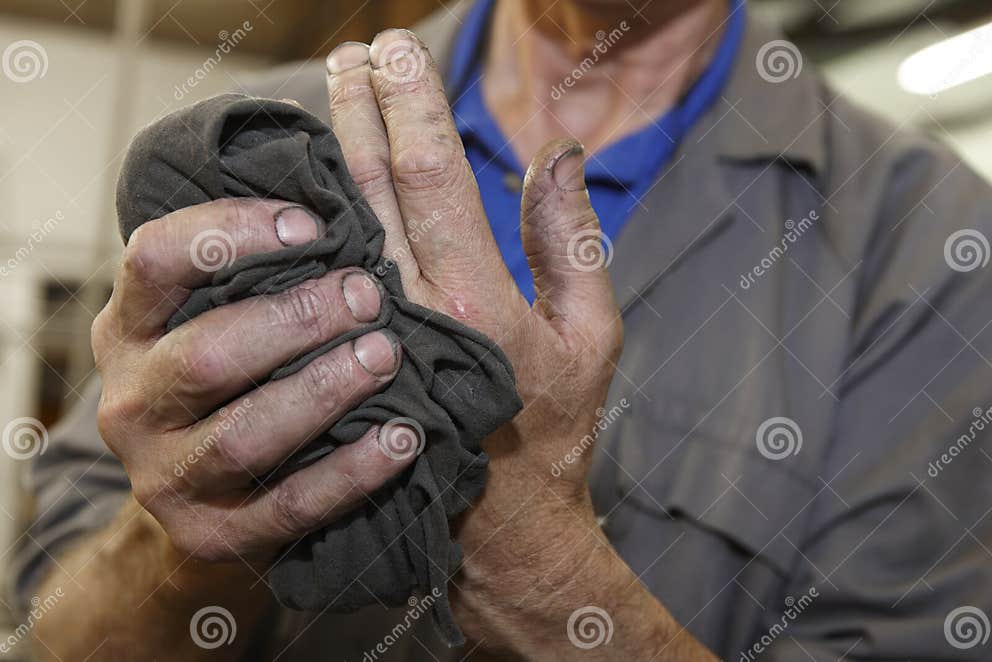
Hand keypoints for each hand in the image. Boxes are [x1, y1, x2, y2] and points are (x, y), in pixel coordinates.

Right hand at [92, 198, 415, 567]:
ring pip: (243, 434)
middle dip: (295, 320)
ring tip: (386, 356)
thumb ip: (251, 269)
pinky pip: (288, 506)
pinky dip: (352, 471)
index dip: (231, 232)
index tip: (313, 226)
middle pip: (206, 354)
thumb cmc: (235, 376)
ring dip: (322, 390)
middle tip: (367, 296)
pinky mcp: (211, 534)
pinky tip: (403, 439)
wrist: (208, 496)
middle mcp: (131, 401)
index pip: (154, 259)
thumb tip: (329, 191)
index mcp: (128, 327)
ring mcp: (163, 476)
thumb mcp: (217, 315)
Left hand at [325, 29, 622, 653]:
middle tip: (345, 54)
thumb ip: (573, 240)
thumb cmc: (556, 433)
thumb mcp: (592, 336)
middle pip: (365, 192)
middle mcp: (413, 317)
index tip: (393, 48)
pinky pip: (308, 291)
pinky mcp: (342, 372)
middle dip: (353, 112)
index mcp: (479, 302)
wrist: (501, 535)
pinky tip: (289, 195)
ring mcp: (368, 347)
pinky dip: (297, 234)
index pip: (432, 177)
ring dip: (318, 161)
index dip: (409, 104)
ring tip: (316, 100)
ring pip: (327, 234)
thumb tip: (557, 153)